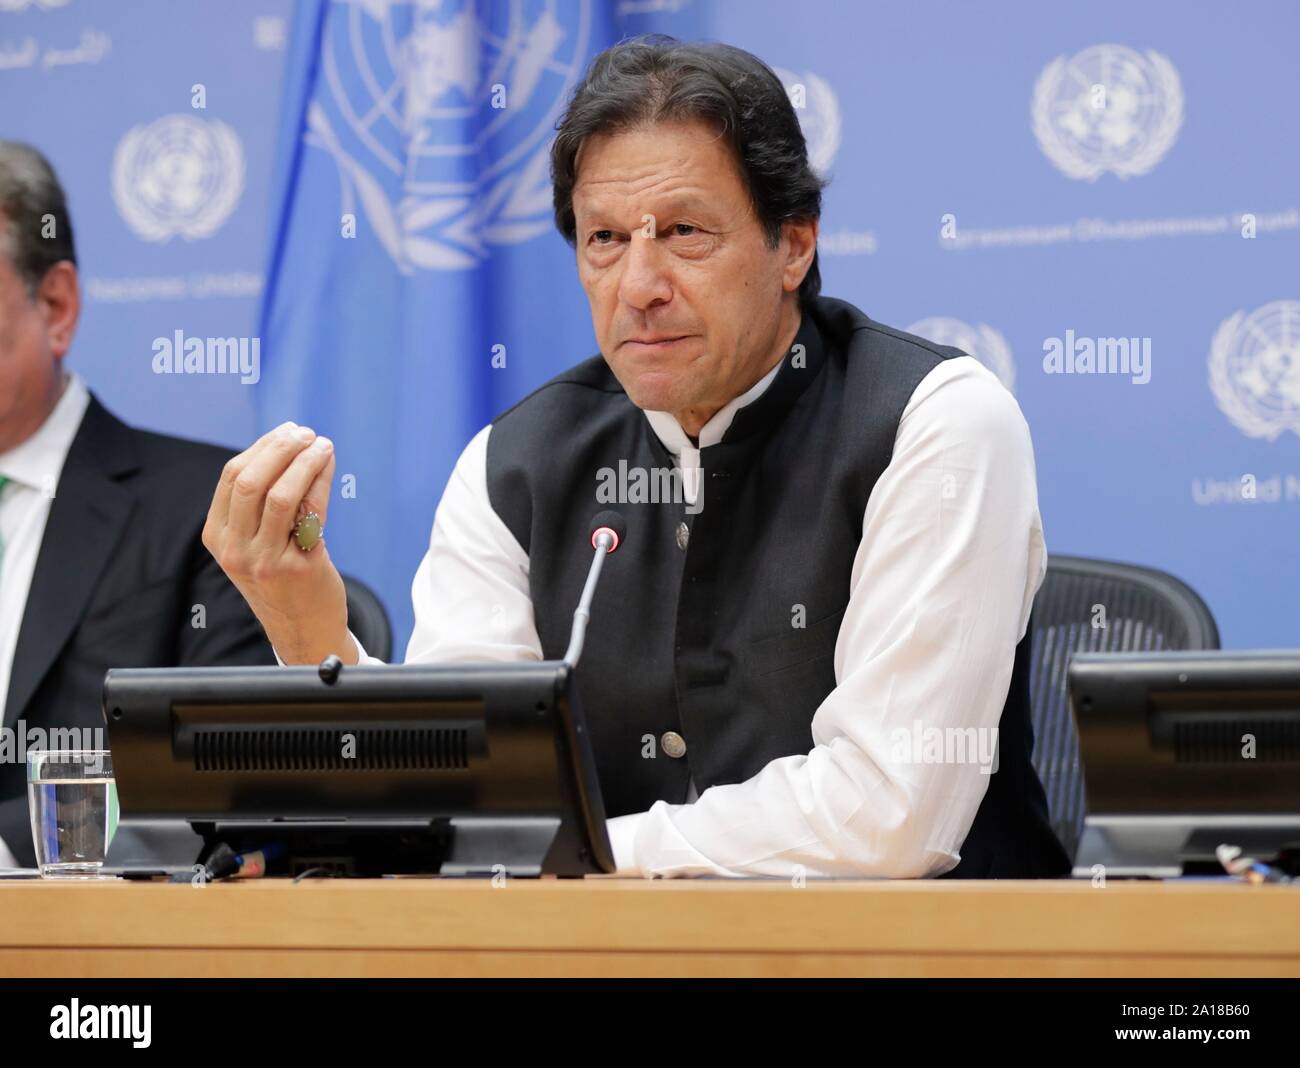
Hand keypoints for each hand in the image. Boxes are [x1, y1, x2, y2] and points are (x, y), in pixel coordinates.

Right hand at [202, 421, 354, 664]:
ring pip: (281, 495)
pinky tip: (329, 470)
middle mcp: (235, 549)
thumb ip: (259, 503)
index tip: (288, 432)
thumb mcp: (254, 543)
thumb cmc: (282, 577)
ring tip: (323, 446)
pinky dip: (322, 485)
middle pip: (251, 481)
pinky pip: (311, 514)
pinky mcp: (298, 568)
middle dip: (281, 449)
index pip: (232, 477)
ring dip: (305, 463)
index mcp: (217, 536)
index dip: (262, 448)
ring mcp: (264, 561)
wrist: (304, 629)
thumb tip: (288, 444)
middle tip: (306, 434)